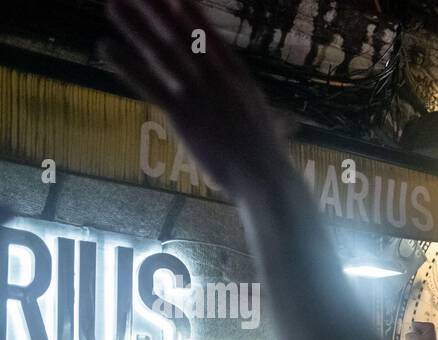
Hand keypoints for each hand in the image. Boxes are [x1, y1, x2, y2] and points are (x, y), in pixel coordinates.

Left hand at [102, 0, 293, 200]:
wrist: (266, 180)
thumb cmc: (269, 159)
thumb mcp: (269, 127)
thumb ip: (267, 116)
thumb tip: (286, 122)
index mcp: (239, 78)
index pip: (211, 38)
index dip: (192, 13)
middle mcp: (219, 79)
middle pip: (183, 37)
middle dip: (158, 10)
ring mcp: (201, 96)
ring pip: (163, 54)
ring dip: (137, 27)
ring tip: (114, 3)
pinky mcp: (185, 116)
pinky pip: (151, 85)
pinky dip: (127, 65)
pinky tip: (107, 47)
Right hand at [405, 321, 437, 339]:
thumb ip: (409, 335)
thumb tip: (407, 335)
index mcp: (428, 325)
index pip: (413, 324)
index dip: (414, 333)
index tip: (421, 339)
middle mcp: (429, 327)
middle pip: (413, 329)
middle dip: (414, 336)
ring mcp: (428, 332)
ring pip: (414, 334)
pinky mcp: (426, 337)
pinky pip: (416, 338)